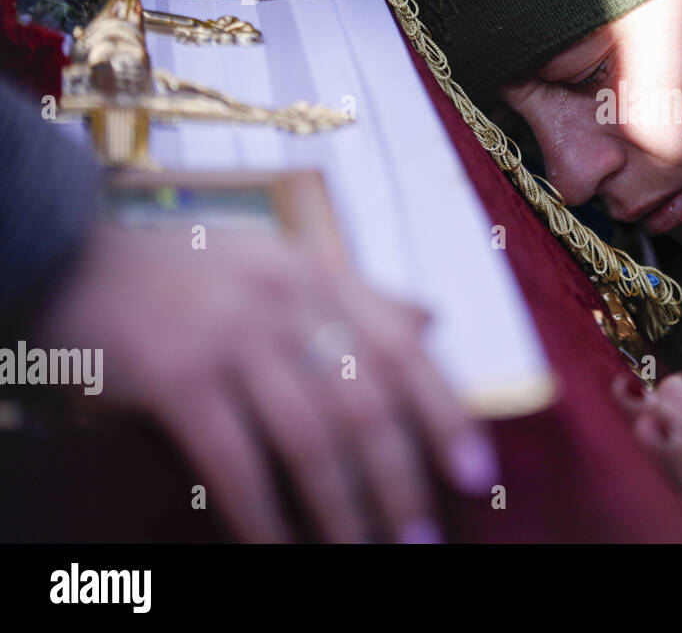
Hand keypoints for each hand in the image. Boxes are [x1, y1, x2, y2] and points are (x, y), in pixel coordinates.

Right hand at [34, 221, 497, 542]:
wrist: (71, 259)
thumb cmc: (188, 274)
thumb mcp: (280, 264)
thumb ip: (357, 296)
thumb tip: (434, 321)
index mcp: (321, 274)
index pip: (405, 349)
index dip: (448, 414)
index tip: (477, 472)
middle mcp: (287, 299)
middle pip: (366, 403)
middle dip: (400, 480)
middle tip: (421, 539)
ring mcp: (233, 336)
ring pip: (311, 439)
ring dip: (343, 509)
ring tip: (364, 554)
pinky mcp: (178, 377)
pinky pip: (236, 461)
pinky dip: (263, 514)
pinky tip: (278, 548)